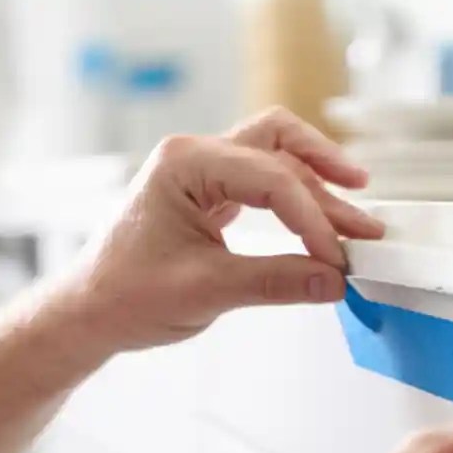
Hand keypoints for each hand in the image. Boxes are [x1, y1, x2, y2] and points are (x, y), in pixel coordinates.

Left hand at [52, 107, 384, 355]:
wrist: (88, 311)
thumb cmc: (124, 294)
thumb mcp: (207, 291)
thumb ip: (276, 283)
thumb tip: (332, 280)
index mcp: (184, 164)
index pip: (270, 179)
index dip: (312, 219)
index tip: (337, 257)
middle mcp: (194, 156)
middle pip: (279, 142)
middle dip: (326, 175)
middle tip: (365, 209)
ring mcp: (202, 172)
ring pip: (277, 158)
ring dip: (319, 184)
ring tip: (358, 214)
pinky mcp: (210, 193)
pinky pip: (264, 183)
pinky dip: (298, 199)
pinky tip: (324, 218)